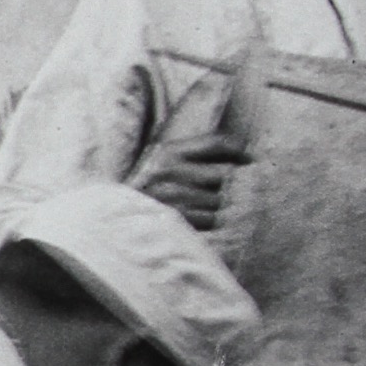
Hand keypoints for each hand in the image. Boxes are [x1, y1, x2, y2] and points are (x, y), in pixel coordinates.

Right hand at [131, 129, 248, 229]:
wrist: (114, 223)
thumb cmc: (145, 194)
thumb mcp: (160, 165)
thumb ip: (191, 156)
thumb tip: (239, 155)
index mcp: (168, 152)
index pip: (215, 142)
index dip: (239, 149)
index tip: (251, 159)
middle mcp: (169, 170)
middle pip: (224, 173)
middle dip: (226, 185)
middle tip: (224, 191)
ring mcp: (172, 195)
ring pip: (219, 200)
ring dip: (216, 207)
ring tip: (202, 209)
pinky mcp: (175, 218)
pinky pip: (210, 219)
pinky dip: (207, 222)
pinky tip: (196, 221)